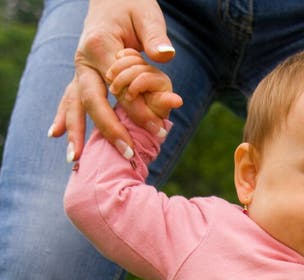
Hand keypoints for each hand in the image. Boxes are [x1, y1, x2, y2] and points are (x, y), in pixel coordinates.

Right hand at [48, 0, 175, 160]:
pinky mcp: (81, 75)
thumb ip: (155, 36)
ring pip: (75, 103)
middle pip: (93, 100)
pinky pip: (69, 98)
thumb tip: (166, 56)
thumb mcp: (147, 15)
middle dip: (109, 129)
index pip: (120, 87)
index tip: (158, 131)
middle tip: (128, 154)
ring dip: (75, 131)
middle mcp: (84, 59)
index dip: (139, 110)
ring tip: (75, 158)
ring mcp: (80, 69)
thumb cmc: (133, 7)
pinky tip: (55, 134)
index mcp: (101, 46)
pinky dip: (63, 116)